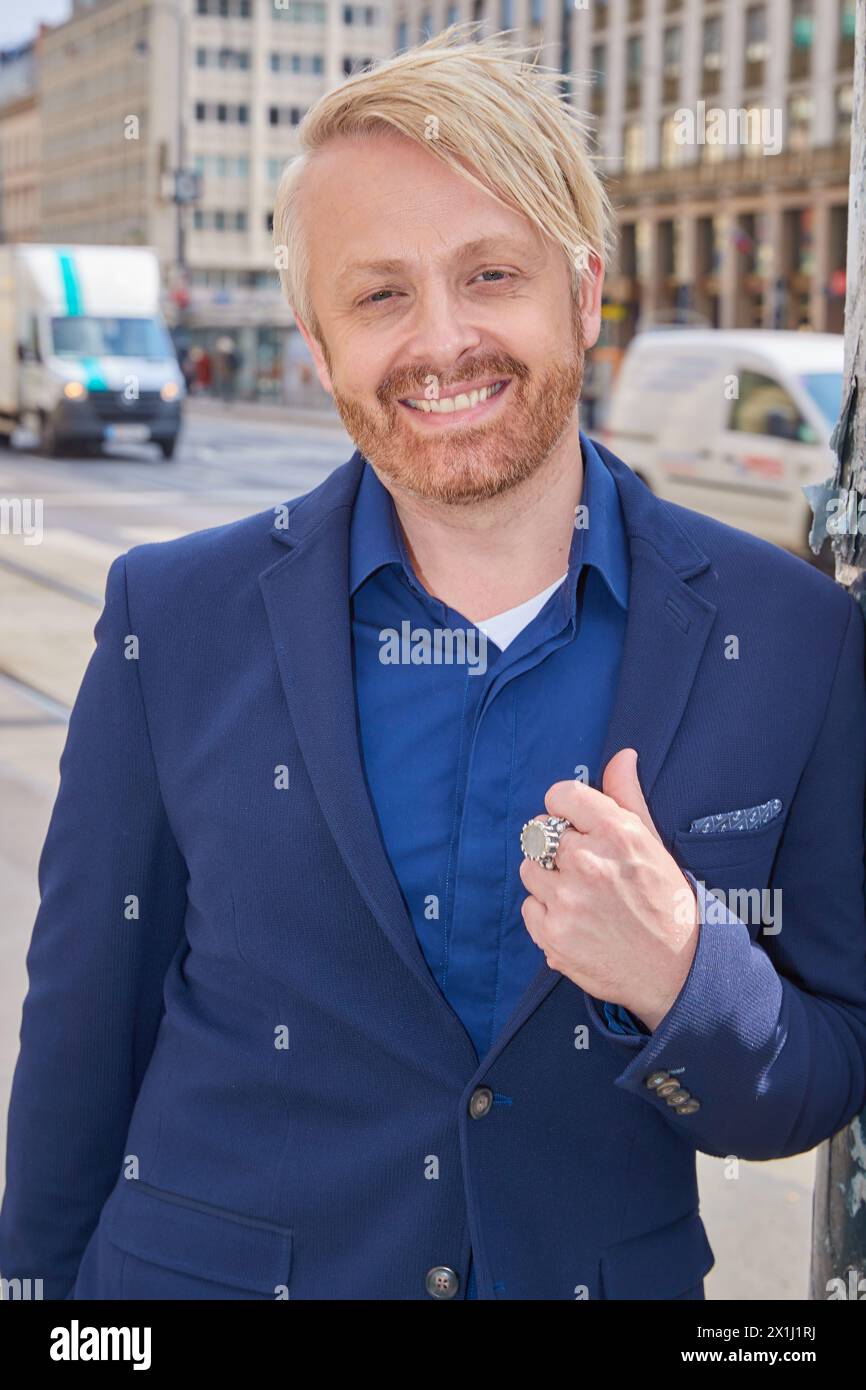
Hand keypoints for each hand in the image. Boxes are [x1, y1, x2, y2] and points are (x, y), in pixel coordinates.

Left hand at [518, 748, 698, 1032]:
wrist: (676, 970)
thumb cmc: (666, 903)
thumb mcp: (653, 843)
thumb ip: (627, 797)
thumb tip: (622, 755)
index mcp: (616, 833)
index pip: (560, 795)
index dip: (565, 810)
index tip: (574, 825)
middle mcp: (588, 862)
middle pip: (538, 832)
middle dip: (556, 846)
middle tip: (582, 867)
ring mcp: (567, 900)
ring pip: (530, 869)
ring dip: (548, 879)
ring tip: (580, 895)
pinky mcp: (553, 935)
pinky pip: (528, 907)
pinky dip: (546, 913)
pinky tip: (576, 920)